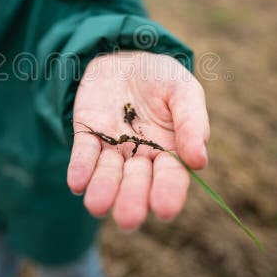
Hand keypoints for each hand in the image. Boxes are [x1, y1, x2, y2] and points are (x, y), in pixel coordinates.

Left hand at [68, 51, 209, 229]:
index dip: (168, 194)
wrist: (125, 56)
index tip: (164, 210)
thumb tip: (199, 162)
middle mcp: (140, 157)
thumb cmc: (162, 77)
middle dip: (131, 200)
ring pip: (107, 175)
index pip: (171, 178)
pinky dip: (80, 169)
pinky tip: (77, 183)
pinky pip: (83, 155)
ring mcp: (112, 148)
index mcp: (170, 151)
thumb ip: (192, 122)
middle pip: (136, 183)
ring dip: (103, 190)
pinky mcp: (87, 135)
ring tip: (97, 206)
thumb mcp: (184, 90)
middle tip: (127, 219)